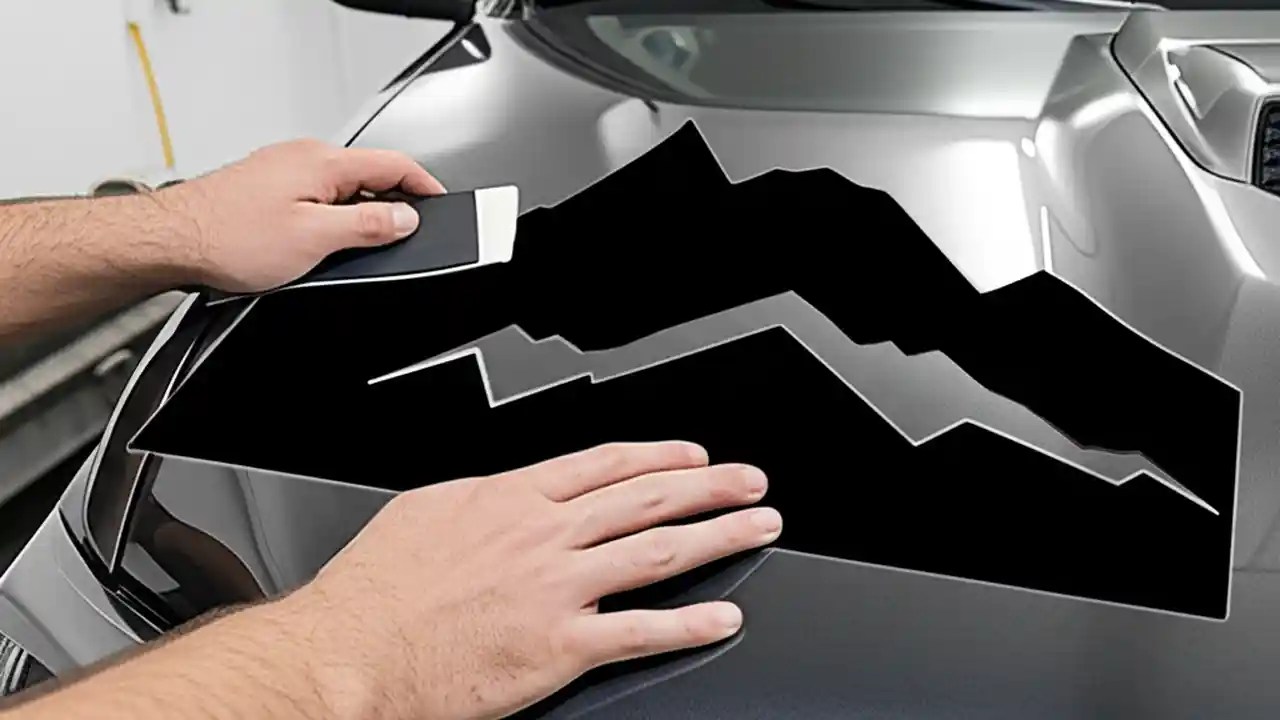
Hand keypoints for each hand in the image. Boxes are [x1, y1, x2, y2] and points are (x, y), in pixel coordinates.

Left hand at [160, 139, 445, 291]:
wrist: (171, 242)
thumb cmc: (228, 237)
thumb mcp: (315, 238)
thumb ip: (368, 225)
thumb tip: (405, 218)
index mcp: (322, 162)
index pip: (395, 163)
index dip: (426, 186)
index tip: (442, 205)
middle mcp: (303, 158)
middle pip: (369, 178)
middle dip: (392, 209)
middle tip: (401, 242)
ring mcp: (284, 172)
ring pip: (342, 192)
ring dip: (356, 219)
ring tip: (352, 252)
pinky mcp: (268, 190)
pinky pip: (316, 202)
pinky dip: (329, 222)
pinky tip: (317, 250)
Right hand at [282, 441, 781, 719]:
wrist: (349, 653)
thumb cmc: (377, 590)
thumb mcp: (427, 513)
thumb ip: (484, 499)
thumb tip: (511, 493)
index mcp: (511, 498)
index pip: (606, 463)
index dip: (660, 455)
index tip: (694, 456)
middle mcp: (543, 536)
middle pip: (647, 497)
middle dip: (710, 486)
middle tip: (751, 482)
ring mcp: (556, 589)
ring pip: (657, 552)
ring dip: (718, 536)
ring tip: (758, 526)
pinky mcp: (559, 647)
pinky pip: (640, 631)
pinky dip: (688, 624)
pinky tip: (722, 617)